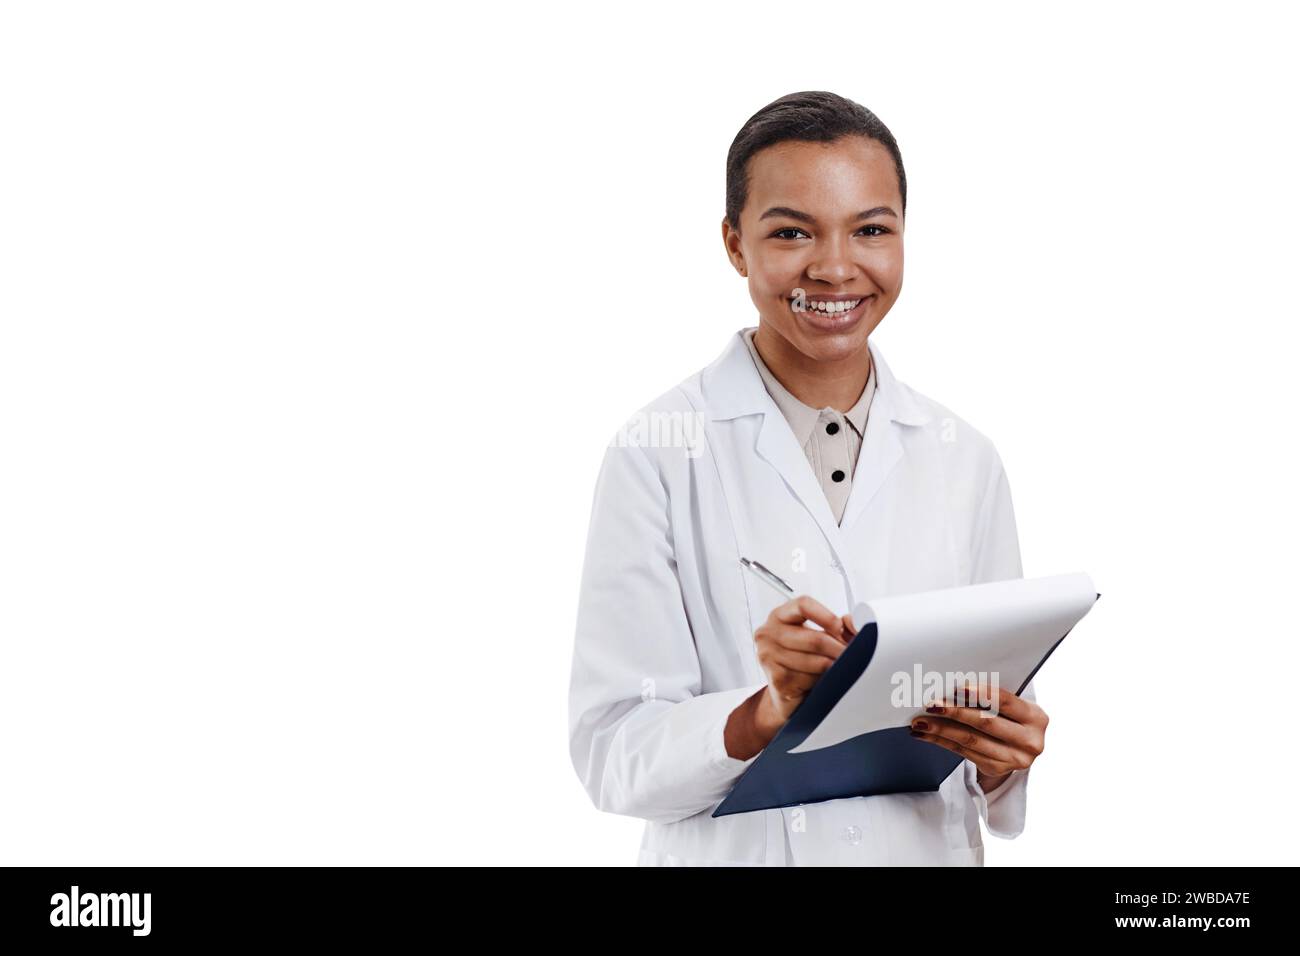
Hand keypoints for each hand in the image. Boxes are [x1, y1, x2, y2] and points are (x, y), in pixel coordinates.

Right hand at [753, 596, 853, 731]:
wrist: (784, 694)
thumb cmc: (804, 661)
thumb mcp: (818, 637)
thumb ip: (837, 626)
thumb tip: (853, 621)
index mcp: (779, 616)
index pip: (803, 605)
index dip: (826, 616)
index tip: (840, 628)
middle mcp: (768, 633)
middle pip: (814, 638)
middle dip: (838, 649)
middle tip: (852, 656)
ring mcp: (768, 656)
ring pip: (814, 660)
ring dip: (831, 667)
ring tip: (837, 668)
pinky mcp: (775, 678)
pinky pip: (808, 678)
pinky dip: (819, 680)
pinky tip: (820, 680)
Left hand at [908, 683, 1047, 790]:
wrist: (1019, 746)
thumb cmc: (1010, 716)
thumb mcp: (1012, 706)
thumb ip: (992, 697)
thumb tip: (952, 687)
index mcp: (1036, 717)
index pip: (1005, 702)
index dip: (981, 694)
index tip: (956, 687)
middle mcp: (1030, 741)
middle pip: (985, 724)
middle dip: (955, 712)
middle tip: (931, 705)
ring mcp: (1014, 759)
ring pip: (970, 740)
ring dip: (941, 730)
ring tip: (920, 721)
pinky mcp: (996, 768)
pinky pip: (963, 752)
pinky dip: (940, 741)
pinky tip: (924, 734)